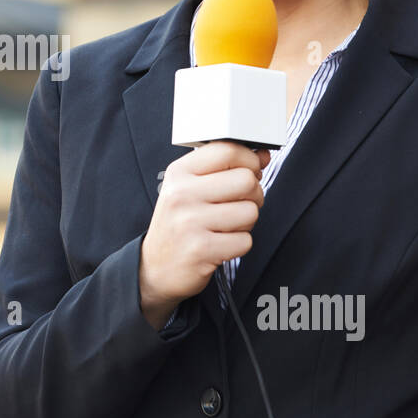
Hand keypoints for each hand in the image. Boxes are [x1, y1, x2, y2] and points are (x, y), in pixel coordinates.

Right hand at [138, 141, 269, 329]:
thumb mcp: (189, 188)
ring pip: (250, 212)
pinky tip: (222, 244)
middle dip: (253, 194)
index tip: (251, 170)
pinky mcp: (201, 250)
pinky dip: (239, 244)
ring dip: (246, 222)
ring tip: (227, 225)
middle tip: (239, 203)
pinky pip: (245, 241)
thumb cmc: (178, 223)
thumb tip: (262, 156)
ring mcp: (190, 222)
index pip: (227, 150)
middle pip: (246, 180)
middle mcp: (182, 194)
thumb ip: (224, 169)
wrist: (155, 267)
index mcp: (179, 173)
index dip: (250, 159)